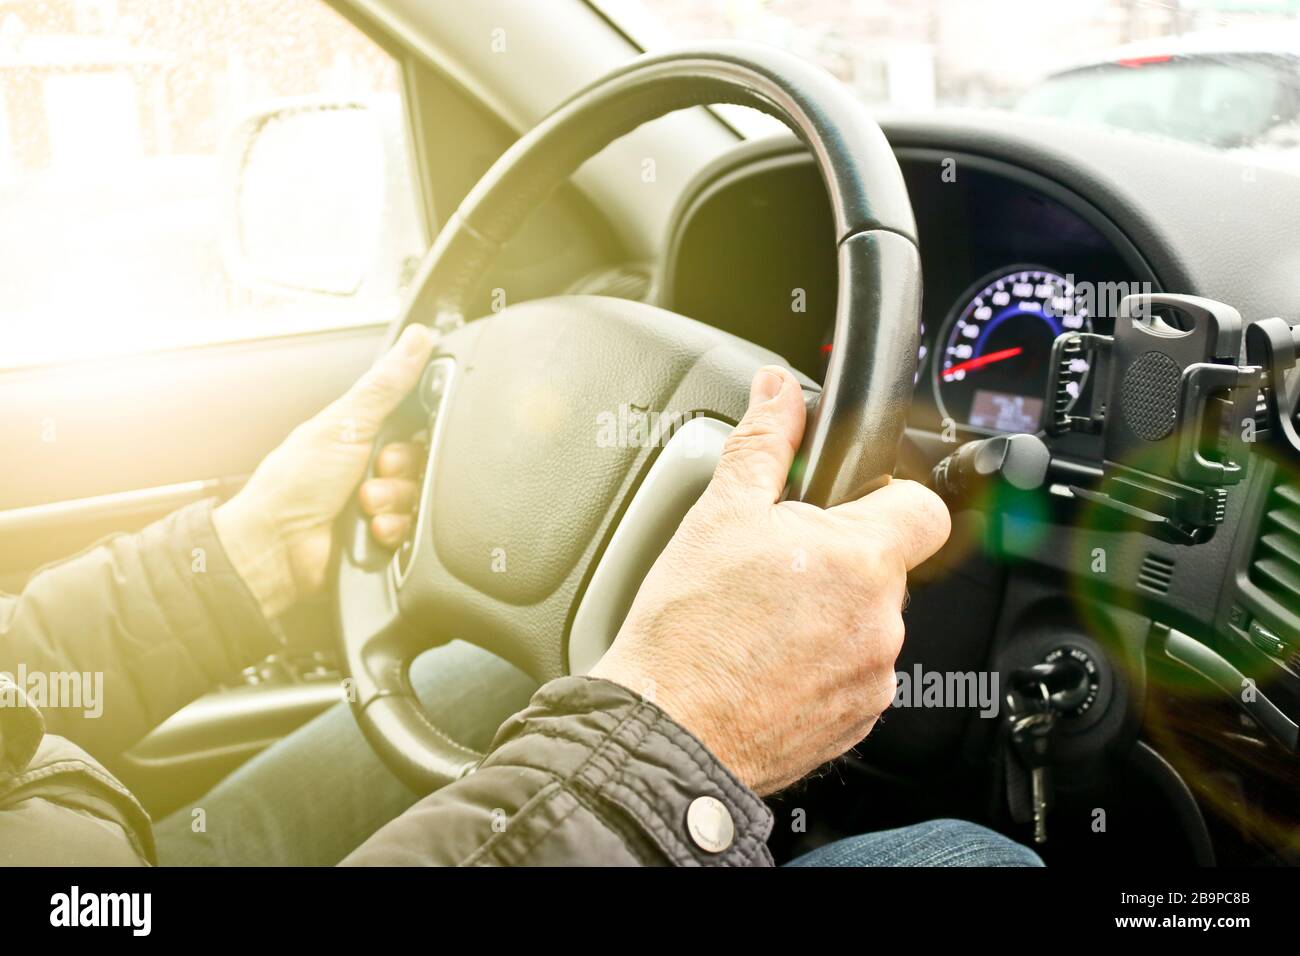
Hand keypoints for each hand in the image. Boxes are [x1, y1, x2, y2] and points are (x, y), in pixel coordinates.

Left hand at [214, 325, 435, 617]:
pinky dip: (394, 528)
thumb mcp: (343, 423)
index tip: (399, 437)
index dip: (417, 431)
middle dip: (400, 470)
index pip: (416, 422)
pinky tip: (371, 529)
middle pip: (422, 462)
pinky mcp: (385, 536)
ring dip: (394, 501)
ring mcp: (379, 502)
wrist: (275, 549)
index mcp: (364, 432)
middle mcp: (372, 466)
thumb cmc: (292, 484)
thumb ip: (386, 383)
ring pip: (419, 496)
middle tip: (374, 471)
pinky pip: (414, 529)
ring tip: (364, 505)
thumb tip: (416, 338)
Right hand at [589, 366, 950, 794]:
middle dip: (841, 559)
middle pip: (887, 567)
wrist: (666, 729)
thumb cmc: (688, 629)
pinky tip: (769, 663)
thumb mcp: (720, 513)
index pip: (923, 506)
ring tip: (764, 621)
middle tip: (777, 568)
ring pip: (868, 623)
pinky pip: (855, 675)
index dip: (889, 496)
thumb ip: (764, 442)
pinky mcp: (856, 722)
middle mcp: (882, 622)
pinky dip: (823, 665)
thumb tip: (777, 392)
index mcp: (861, 558)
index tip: (851, 505)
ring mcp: (872, 678)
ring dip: (832, 614)